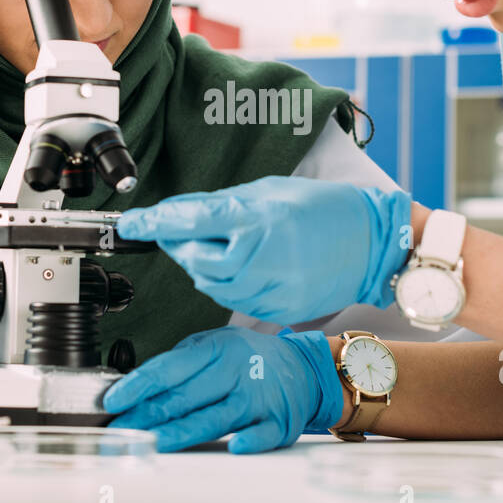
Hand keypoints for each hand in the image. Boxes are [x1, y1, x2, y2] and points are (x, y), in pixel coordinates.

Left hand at [103, 326, 342, 453]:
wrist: (305, 368)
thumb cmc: (250, 359)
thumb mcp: (216, 345)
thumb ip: (182, 362)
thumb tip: (139, 384)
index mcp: (217, 350)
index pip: (169, 368)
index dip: (139, 385)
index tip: (113, 400)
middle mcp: (236, 372)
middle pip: (186, 396)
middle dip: (148, 414)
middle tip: (121, 429)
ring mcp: (257, 398)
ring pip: (215, 417)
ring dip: (182, 432)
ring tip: (154, 442)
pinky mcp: (277, 422)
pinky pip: (261, 433)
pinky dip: (249, 440)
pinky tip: (234, 446)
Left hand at [115, 176, 412, 324]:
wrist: (372, 243)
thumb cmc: (325, 209)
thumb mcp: (271, 191)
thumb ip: (223, 204)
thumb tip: (180, 210)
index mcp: (259, 220)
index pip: (192, 221)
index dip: (154, 223)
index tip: (130, 224)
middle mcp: (262, 258)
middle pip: (195, 259)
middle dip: (180, 245)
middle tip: (175, 231)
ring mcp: (272, 289)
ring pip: (210, 285)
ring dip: (201, 266)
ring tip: (214, 246)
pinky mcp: (279, 311)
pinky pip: (235, 301)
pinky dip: (226, 285)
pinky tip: (238, 268)